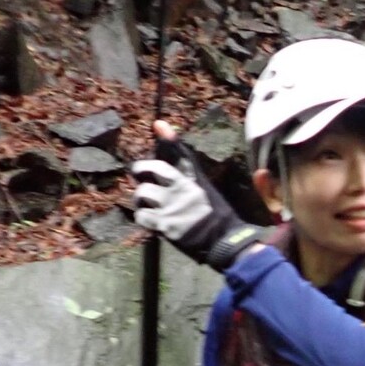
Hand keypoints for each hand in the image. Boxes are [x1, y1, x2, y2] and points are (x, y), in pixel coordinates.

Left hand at [131, 121, 264, 267]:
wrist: (224, 241)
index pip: (180, 154)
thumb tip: (180, 166)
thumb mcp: (207, 191)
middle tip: (140, 177)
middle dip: (139, 171)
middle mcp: (181, 188)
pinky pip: (142, 216)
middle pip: (149, 170)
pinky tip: (152, 222)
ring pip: (141, 194)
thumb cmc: (218, 216)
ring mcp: (171, 206)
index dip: (168, 138)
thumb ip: (191, 177)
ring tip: (147, 205)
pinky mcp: (164, 224)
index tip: (158, 124)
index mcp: (193, 179)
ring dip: (140, 200)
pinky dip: (144, 219)